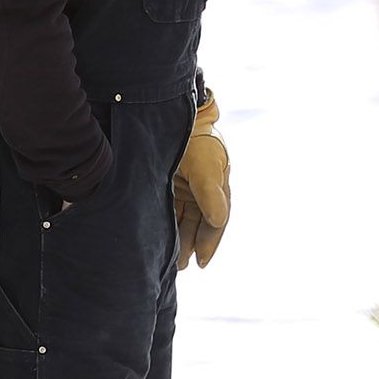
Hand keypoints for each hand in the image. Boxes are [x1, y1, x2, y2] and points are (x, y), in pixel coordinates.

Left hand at [173, 89, 228, 270]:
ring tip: (172, 261)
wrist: (169, 112)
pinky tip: (160, 239)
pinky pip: (171, 209)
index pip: (216, 219)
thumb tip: (219, 220)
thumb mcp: (202, 164)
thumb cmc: (191, 137)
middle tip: (182, 266)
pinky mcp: (168, 183)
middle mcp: (203, 187)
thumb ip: (209, 191)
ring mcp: (185, 185)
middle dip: (192, 244)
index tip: (201, 262)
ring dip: (180, 239)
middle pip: (200, 223)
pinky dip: (167, 225)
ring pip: (184, 219)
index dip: (209, 241)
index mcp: (217, 183)